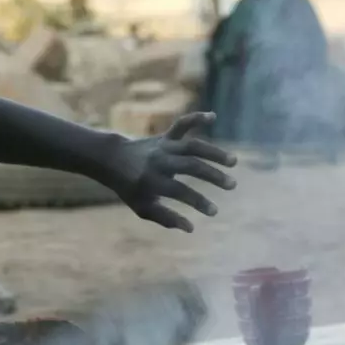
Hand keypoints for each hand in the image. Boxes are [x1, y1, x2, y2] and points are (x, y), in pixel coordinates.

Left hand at [107, 111, 237, 232]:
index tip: (214, 211)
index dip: (198, 202)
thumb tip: (190, 228)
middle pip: (191, 166)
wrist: (112, 159)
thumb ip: (166, 218)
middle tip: (232, 185)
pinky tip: (213, 116)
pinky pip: (181, 124)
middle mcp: (160, 161)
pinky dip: (196, 118)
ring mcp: (163, 146)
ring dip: (214, 152)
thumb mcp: (143, 207)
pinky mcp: (165, 136)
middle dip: (213, 176)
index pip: (181, 192)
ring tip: (233, 161)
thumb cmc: (130, 188)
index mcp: (152, 181)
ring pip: (192, 145)